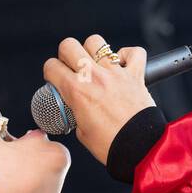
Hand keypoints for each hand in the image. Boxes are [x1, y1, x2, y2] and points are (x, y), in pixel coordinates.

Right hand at [42, 34, 155, 165]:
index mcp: (76, 91)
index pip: (52, 66)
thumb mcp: (81, 132)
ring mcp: (116, 74)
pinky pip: (134, 52)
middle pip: (69, 45)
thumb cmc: (112, 146)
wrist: (141, 150)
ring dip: (93, 51)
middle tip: (72, 69)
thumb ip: (75, 113)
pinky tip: (122, 65)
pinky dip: (128, 55)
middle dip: (66, 55)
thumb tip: (76, 107)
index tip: (56, 78)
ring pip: (97, 42)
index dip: (51, 72)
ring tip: (96, 65)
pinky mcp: (136, 76)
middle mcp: (94, 77)